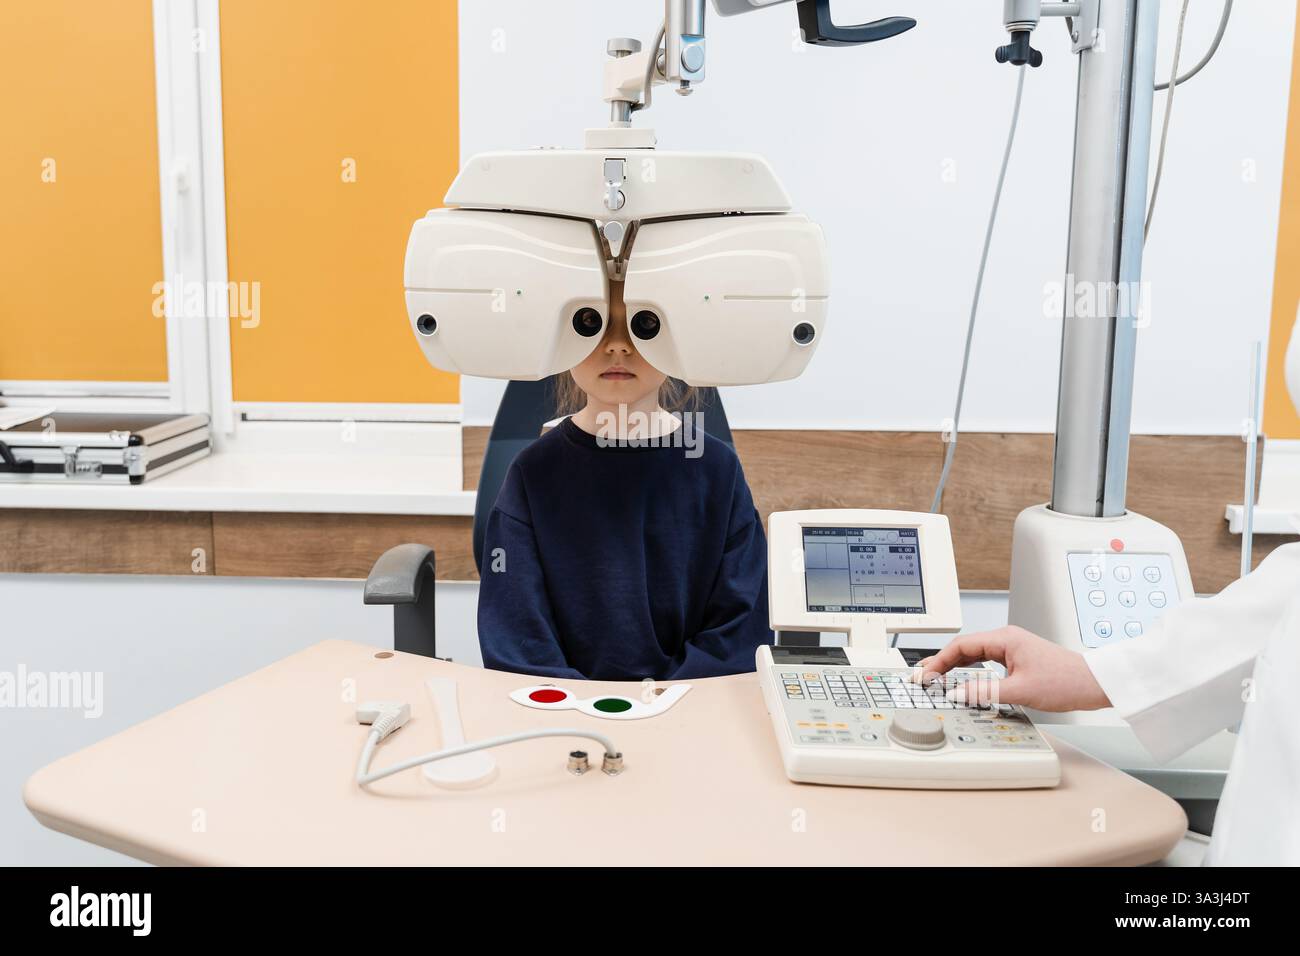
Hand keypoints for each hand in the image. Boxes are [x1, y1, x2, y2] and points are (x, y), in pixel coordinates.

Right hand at [912, 625, 1110, 712]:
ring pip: (974, 653)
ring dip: (955, 665)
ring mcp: (1012, 648)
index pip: (961, 646)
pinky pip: (985, 660)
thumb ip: (984, 692)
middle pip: (964, 647)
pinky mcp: (1017, 659)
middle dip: (942, 662)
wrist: (1093, 684)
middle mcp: (1006, 639)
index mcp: (1004, 639)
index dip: (939, 661)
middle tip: (924, 677)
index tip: (926, 675)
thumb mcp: (1020, 690)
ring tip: (937, 677)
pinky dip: (970, 668)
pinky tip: (963, 677)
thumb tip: (957, 694)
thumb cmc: (1065, 681)